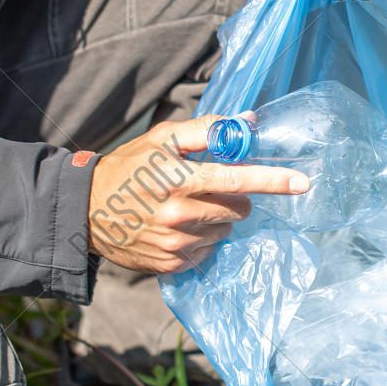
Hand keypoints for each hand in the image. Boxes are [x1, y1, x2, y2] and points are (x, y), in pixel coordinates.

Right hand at [85, 116, 308, 273]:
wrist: (85, 211)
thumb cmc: (128, 168)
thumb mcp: (161, 139)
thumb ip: (206, 129)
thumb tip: (248, 121)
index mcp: (177, 179)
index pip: (236, 179)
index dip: (272, 181)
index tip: (302, 183)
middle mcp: (178, 215)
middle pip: (238, 208)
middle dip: (235, 197)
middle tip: (207, 188)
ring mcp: (175, 243)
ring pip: (224, 231)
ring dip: (216, 220)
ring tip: (185, 208)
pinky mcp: (172, 264)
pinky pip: (207, 251)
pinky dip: (201, 239)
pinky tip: (176, 228)